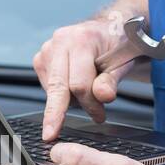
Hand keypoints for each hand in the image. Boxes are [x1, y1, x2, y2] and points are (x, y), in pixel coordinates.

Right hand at [33, 15, 139, 138]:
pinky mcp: (40, 59)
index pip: (79, 83)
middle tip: (51, 134)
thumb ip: (112, 80)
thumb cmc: (117, 43)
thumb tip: (102, 95)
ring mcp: (47, 50)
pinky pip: (48, 87)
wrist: (107, 29)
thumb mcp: (123, 61)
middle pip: (57, 87)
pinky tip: (74, 86)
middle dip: (56, 114)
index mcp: (81, 39)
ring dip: (68, 101)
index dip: (90, 104)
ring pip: (52, 90)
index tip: (99, 116)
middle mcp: (59, 42)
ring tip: (87, 93)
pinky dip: (61, 94)